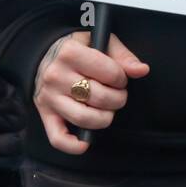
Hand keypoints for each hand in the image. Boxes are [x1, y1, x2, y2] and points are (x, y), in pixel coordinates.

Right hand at [34, 30, 149, 155]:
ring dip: (104, 118)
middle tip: (118, 94)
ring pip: (83, 118)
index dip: (122, 79)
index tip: (120, 78)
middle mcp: (56, 75)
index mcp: (70, 52)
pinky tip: (85, 143)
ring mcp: (49, 97)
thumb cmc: (76, 47)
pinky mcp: (45, 114)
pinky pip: (57, 138)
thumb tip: (142, 70)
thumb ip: (122, 56)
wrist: (43, 55)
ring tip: (107, 109)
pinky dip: (72, 145)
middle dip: (117, 99)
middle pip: (99, 98)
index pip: (109, 73)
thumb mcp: (99, 41)